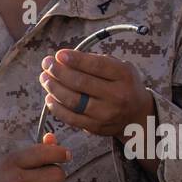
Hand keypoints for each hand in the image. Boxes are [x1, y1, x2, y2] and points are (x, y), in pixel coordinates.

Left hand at [40, 49, 155, 142]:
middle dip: (59, 72)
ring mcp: (106, 113)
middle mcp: (117, 95)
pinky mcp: (96, 127)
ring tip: (45, 79)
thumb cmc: (122, 85)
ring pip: (73, 101)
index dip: (75, 59)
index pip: (97, 65)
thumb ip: (97, 62)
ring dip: (54, 89)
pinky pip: (71, 118)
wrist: (136, 115)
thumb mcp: (119, 68)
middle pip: (81, 83)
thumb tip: (64, 58)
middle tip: (46, 64)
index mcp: (124, 75)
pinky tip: (49, 97)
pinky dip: (56, 108)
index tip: (59, 54)